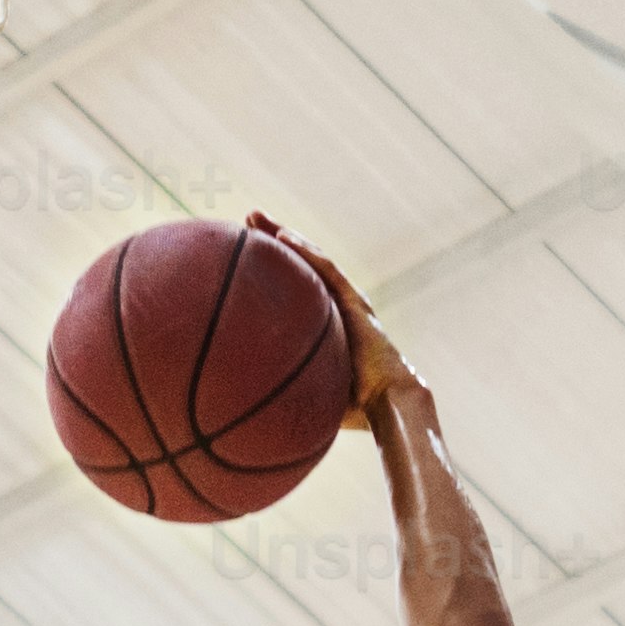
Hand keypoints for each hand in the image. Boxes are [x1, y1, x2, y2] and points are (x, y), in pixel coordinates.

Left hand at [256, 216, 404, 418]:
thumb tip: (237, 401)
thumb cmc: (351, 408)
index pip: (293, 285)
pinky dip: (304, 251)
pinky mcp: (355, 301)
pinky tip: (282, 236)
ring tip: (254, 217)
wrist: (387, 404)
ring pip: (310, 258)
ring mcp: (347, 300)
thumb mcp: (306, 392)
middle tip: (245, 222)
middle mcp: (335, 305)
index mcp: (325, 322)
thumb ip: (279, 386)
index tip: (240, 254)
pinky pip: (326, 269)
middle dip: (271, 240)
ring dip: (283, 235)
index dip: (269, 266)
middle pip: (299, 264)